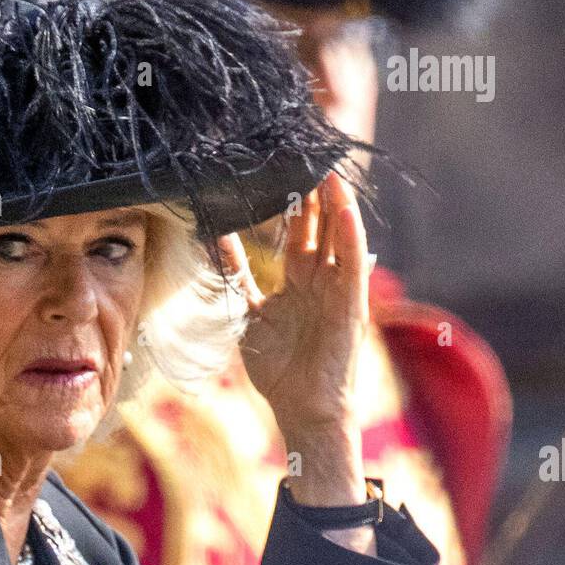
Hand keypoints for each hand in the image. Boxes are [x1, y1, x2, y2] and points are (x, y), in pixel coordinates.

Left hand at [222, 171, 370, 447]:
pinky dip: (348, 234)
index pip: (297, 230)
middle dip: (311, 191)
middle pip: (317, 226)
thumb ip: (236, 278)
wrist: (303, 412)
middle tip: (301, 152)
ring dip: (334, 203)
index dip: (290, 201)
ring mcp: (337, 291)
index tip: (278, 166)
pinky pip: (351, 264)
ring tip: (326, 168)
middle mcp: (320, 281)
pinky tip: (342, 208)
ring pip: (337, 237)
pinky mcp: (351, 305)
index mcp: (299, 282)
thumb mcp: (249, 316)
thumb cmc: (280, 372)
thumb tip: (213, 243)